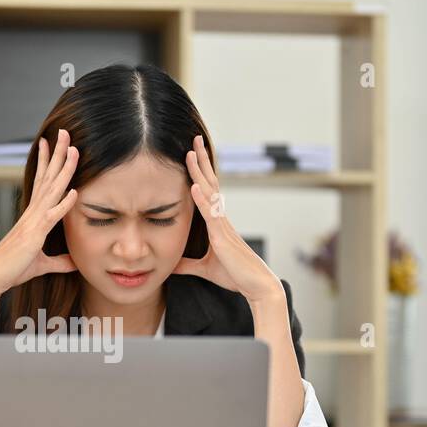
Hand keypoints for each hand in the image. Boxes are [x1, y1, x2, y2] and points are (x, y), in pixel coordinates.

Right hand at [0, 129, 78, 297]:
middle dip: (57, 154)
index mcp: (31, 215)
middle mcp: (31, 213)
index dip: (46, 161)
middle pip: (48, 177)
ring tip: (73, 149)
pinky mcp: (34, 235)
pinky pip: (51, 217)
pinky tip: (74, 191)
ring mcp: (32, 222)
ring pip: (52, 190)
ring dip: (64, 169)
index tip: (50, 142)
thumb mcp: (41, 264)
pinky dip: (63, 204)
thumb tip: (74, 262)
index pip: (41, 182)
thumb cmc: (11, 269)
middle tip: (65, 132)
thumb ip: (59, 261)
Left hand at [174, 135, 285, 305]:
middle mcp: (222, 218)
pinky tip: (193, 186)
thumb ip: (187, 264)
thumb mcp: (204, 269)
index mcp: (218, 222)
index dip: (201, 172)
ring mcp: (223, 225)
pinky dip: (202, 199)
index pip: (208, 191)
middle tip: (194, 140)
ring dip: (200, 172)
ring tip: (191, 152)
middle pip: (210, 183)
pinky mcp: (223, 237)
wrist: (256, 287)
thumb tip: (171, 264)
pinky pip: (211, 214)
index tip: (193, 153)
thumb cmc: (235, 276)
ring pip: (210, 192)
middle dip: (202, 161)